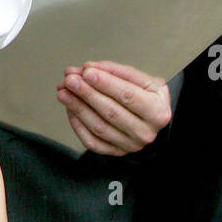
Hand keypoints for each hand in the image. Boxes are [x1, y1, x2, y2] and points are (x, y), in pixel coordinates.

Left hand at [57, 60, 171, 154]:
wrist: (153, 121)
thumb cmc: (147, 97)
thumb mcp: (143, 79)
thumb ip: (116, 71)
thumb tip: (88, 68)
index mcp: (157, 111)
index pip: (128, 95)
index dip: (106, 83)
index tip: (87, 72)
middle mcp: (145, 132)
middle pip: (111, 112)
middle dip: (87, 93)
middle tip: (70, 79)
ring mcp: (130, 145)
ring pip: (99, 127)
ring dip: (77, 107)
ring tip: (63, 91)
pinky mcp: (115, 152)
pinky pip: (92, 141)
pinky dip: (78, 124)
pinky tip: (70, 108)